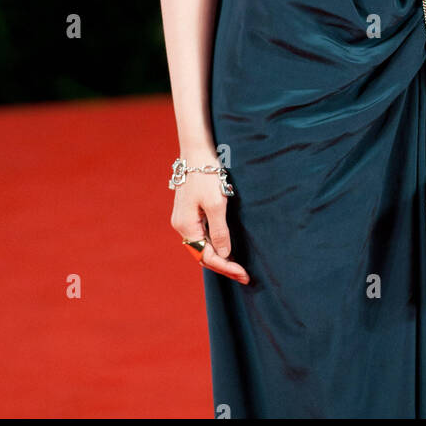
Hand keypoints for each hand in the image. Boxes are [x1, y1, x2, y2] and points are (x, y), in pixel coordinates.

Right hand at [170, 162, 249, 283]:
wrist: (196, 151)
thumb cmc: (206, 175)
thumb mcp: (217, 204)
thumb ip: (220, 231)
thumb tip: (223, 253)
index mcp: (186, 226)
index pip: (207, 256)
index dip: (226, 267)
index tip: (244, 274)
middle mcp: (181, 226)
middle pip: (202, 254)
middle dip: (223, 265)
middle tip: (244, 275)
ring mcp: (184, 219)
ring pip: (202, 245)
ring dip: (219, 256)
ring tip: (237, 266)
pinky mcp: (190, 212)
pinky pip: (202, 235)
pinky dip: (214, 244)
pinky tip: (226, 247)